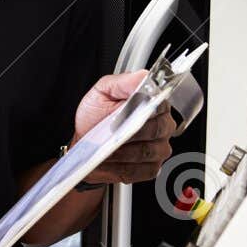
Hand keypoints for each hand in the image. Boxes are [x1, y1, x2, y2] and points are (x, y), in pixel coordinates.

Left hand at [71, 70, 173, 184]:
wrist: (84, 145)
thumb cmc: (95, 119)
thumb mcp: (102, 93)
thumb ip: (122, 83)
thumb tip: (142, 76)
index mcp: (153, 103)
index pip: (159, 104)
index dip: (142, 109)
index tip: (124, 112)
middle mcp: (161, 125)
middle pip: (157, 129)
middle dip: (130, 131)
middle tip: (111, 131)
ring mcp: (158, 148)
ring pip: (148, 151)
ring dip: (124, 150)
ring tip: (106, 147)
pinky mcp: (151, 168)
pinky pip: (143, 170)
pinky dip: (124, 166)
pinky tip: (111, 161)